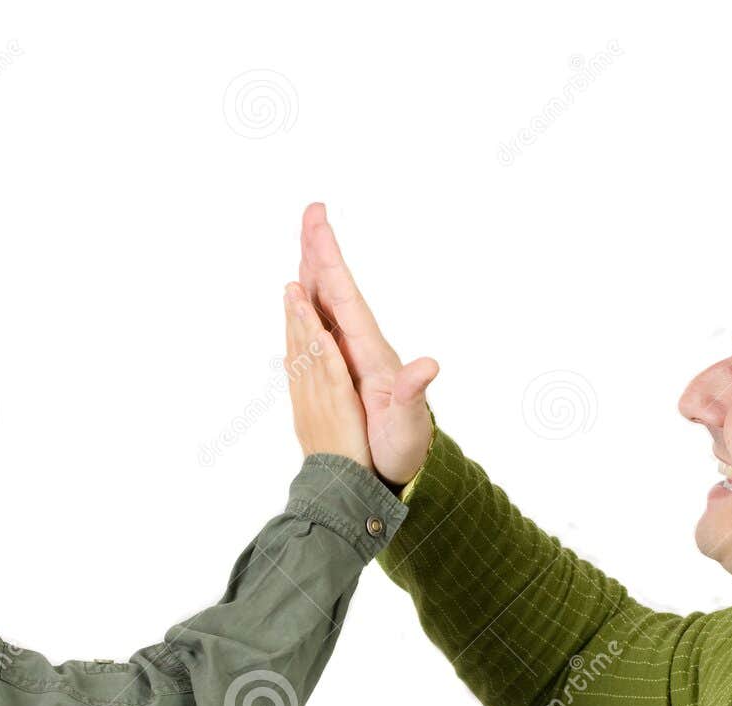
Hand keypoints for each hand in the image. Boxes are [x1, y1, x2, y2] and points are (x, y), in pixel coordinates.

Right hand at [298, 203, 438, 484]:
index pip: (347, 298)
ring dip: (315, 270)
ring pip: (327, 303)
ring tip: (305, 237)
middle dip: (323, 250)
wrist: (408, 469)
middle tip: (312, 210)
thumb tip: (430, 364)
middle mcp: (362, 346)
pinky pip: (320, 326)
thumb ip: (412, 394)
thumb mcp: (409, 426)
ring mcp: (352, 355)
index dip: (332, 263)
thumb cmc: (406, 450)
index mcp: (371, 354)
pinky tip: (302, 293)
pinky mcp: (345, 367)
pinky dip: (309, 303)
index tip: (320, 227)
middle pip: (337, 290)